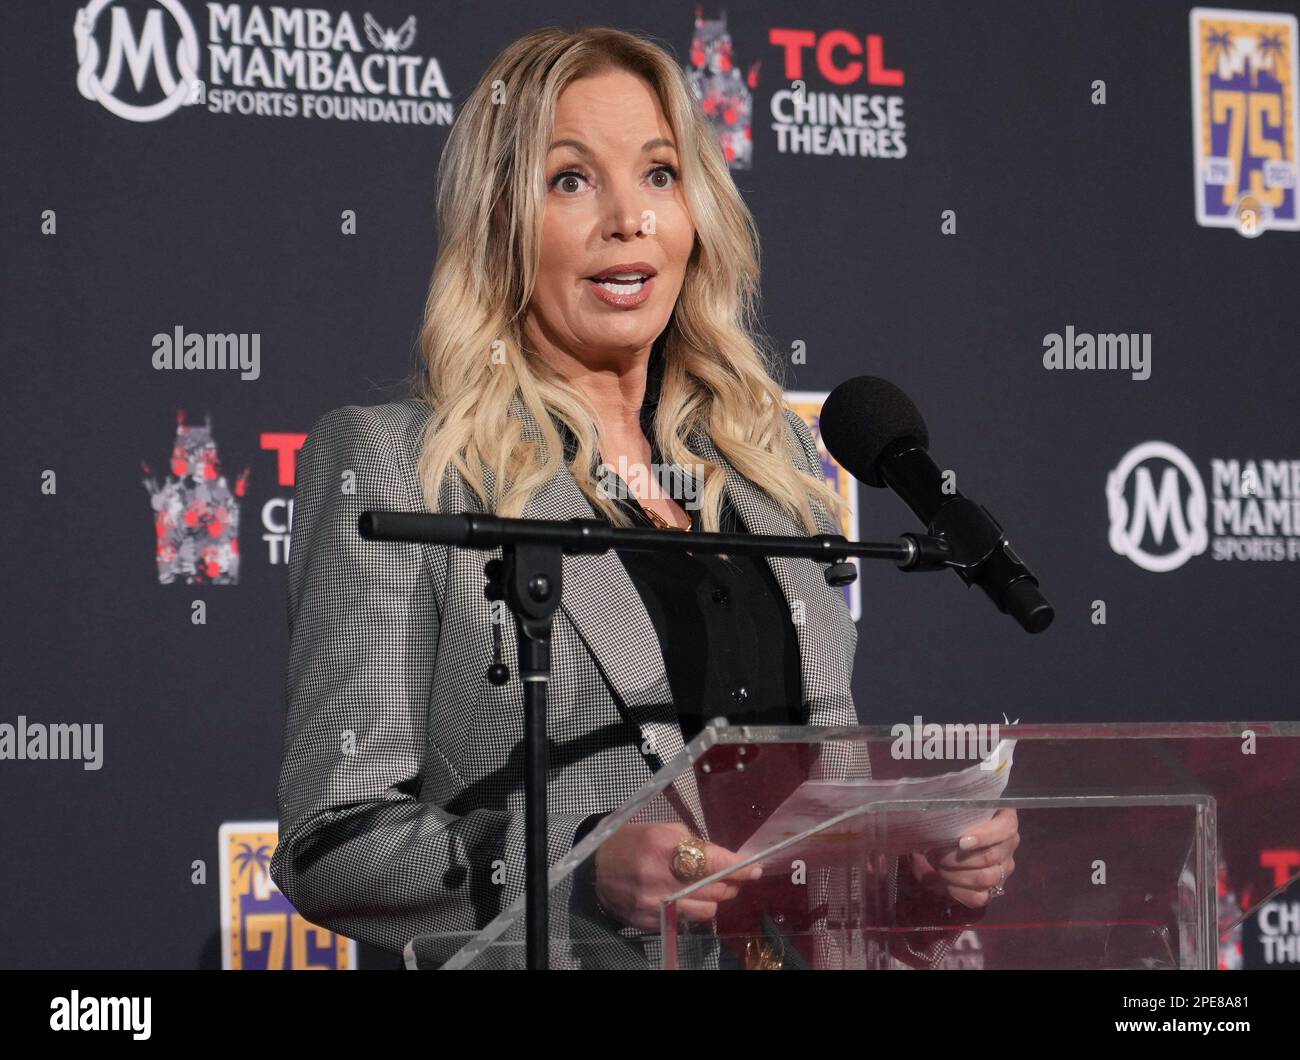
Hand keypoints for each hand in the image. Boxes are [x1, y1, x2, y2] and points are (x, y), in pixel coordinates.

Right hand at [593, 823, 762, 930]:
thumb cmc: (631, 841)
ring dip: (715, 899)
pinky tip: (688, 898)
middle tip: (734, 879)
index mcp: (665, 846)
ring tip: (711, 889)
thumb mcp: (662, 830)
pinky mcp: (650, 921)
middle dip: (731, 884)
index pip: (714, 861)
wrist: (593, 866)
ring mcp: (655, 903)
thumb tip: (723, 859)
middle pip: (714, 888)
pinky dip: (693, 909)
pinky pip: (686, 920)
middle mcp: (661, 877)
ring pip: (706, 910)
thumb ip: (694, 844)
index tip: (753, 870)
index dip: (738, 867)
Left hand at [909, 808, 1018, 908]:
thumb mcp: (953, 812)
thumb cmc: (953, 821)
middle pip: (990, 857)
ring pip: (985, 878)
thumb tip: (936, 828)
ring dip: (954, 874)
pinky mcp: (995, 888)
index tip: (961, 841)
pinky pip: (979, 897)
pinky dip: (957, 891)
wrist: (949, 841)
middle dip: (957, 858)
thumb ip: (950, 814)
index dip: (985, 836)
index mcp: (1005, 819)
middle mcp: (1010, 844)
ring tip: (937, 865)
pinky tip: (944, 881)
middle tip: (935, 853)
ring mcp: (1005, 868)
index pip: (1005, 828)